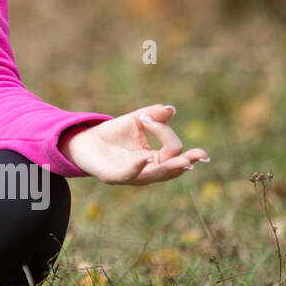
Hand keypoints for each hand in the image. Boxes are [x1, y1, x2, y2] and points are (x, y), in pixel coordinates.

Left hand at [59, 104, 208, 184]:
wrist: (84, 141)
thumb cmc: (113, 134)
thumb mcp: (136, 121)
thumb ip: (153, 115)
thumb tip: (171, 109)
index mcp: (156, 159)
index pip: (173, 148)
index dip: (164, 131)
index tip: (147, 118)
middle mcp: (148, 171)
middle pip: (173, 167)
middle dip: (187, 161)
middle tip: (201, 154)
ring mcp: (131, 175)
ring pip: (156, 175)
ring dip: (170, 168)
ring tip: (184, 161)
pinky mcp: (112, 176)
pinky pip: (129, 174)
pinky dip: (138, 166)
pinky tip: (145, 157)